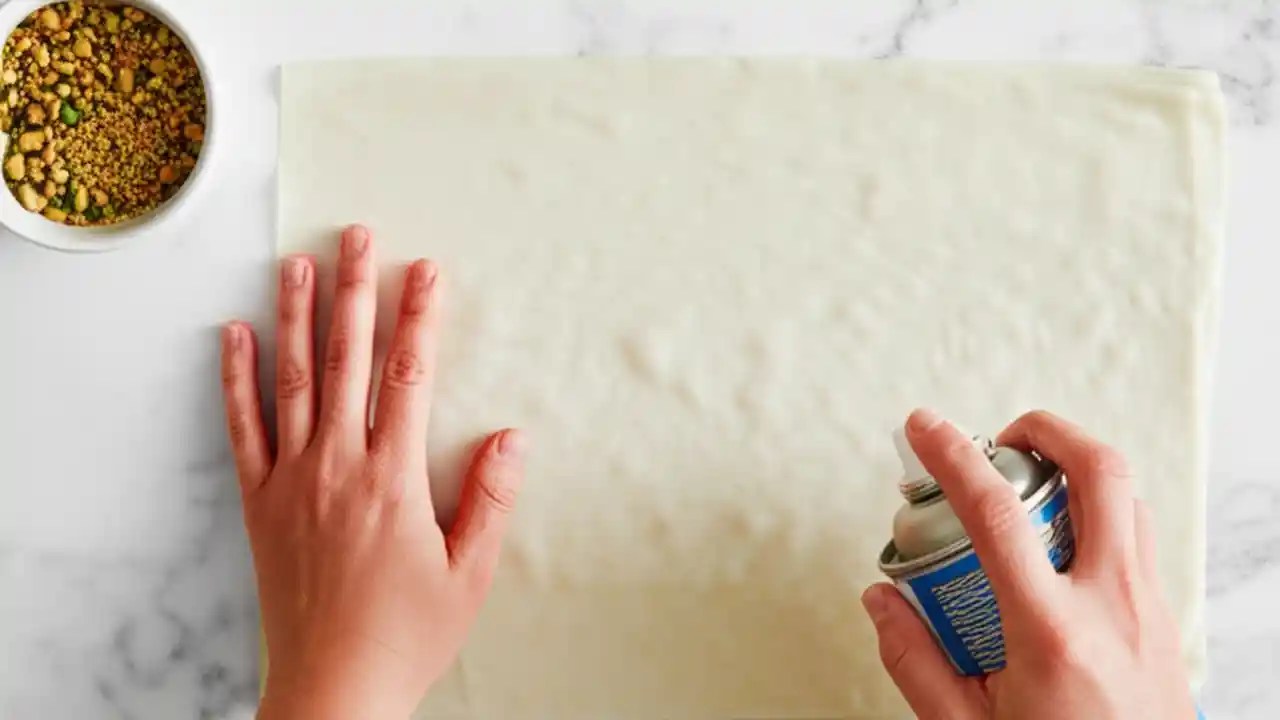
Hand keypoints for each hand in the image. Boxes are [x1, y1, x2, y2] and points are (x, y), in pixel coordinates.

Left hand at [220, 225, 526, 719]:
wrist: (333, 690)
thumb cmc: (405, 637)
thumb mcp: (468, 575)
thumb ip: (489, 500)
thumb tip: (511, 436)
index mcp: (392, 480)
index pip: (408, 378)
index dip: (418, 318)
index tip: (426, 270)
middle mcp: (338, 467)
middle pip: (347, 362)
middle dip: (356, 292)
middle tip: (359, 238)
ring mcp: (292, 482)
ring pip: (294, 382)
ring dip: (297, 317)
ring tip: (298, 264)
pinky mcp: (261, 505)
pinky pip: (244, 430)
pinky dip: (237, 380)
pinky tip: (236, 336)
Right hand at [862, 409, 1194, 719]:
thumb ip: (915, 660)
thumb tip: (880, 601)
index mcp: (1052, 631)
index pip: (996, 513)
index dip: (952, 456)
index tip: (924, 428)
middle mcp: (1113, 605)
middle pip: (1098, 472)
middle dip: (1046, 429)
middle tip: (1001, 436)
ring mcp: (1149, 609)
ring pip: (1129, 498)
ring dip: (1078, 469)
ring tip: (1031, 483)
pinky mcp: (1166, 622)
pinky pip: (1140, 537)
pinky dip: (1102, 512)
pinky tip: (1063, 542)